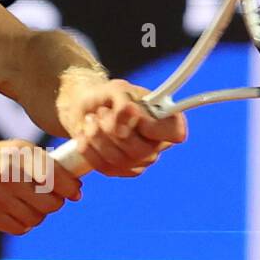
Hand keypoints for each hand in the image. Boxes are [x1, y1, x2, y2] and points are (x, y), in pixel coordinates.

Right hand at [0, 139, 82, 234]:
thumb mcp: (17, 151)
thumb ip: (46, 165)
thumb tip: (77, 189)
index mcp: (18, 152)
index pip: (54, 176)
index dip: (70, 188)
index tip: (75, 193)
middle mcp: (6, 172)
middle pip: (50, 202)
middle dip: (54, 203)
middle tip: (47, 198)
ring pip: (36, 218)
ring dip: (37, 215)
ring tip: (25, 204)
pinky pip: (20, 228)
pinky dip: (22, 224)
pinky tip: (13, 212)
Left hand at [61, 77, 187, 176]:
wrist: (87, 108)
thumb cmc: (109, 97)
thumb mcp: (116, 89)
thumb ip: (124, 100)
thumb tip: (128, 112)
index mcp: (166, 120)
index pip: (175, 132)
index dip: (153, 127)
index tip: (132, 110)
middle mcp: (158, 144)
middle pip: (141, 151)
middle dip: (113, 129)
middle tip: (102, 112)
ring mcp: (141, 161)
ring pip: (119, 160)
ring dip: (97, 136)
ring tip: (91, 119)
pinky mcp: (122, 170)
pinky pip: (105, 167)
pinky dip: (89, 148)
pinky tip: (85, 134)